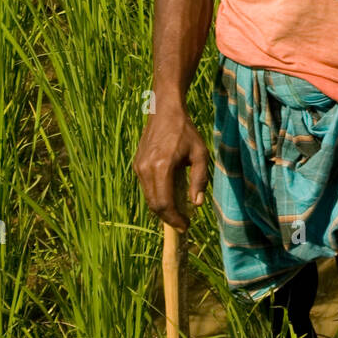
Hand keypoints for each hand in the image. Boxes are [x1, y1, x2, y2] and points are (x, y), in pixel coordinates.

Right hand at [133, 105, 208, 231]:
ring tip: (179, 212)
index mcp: (161, 167)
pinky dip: (157, 197)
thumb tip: (196, 204)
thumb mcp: (200, 154)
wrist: (165, 111)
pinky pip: (146, 188)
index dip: (174, 219)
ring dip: (163, 209)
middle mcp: (146, 169)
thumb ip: (199, 179)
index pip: (164, 203)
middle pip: (154, 205)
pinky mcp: (137, 164)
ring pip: (149, 198)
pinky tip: (170, 196)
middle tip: (183, 223)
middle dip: (168, 218)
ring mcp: (139, 167)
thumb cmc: (186, 131)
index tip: (186, 226)